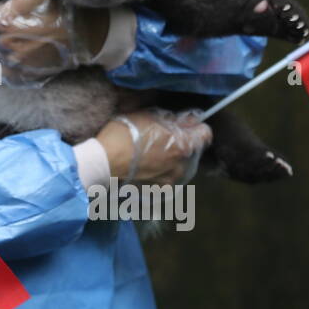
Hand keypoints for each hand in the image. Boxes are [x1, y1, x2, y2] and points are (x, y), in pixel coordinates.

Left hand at [0, 0, 108, 84]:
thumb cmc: (65, 4)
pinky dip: (13, 69)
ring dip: (7, 51)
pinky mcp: (34, 72)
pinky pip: (13, 74)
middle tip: (16, 29)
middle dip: (0, 35)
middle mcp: (13, 40)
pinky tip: (25, 58)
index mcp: (10, 17)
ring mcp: (23, 58)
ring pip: (2, 57)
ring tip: (24, 42)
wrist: (95, 29)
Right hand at [96, 108, 211, 185]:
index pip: (205, 134)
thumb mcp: (148, 116)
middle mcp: (184, 166)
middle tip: (163, 138)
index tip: (184, 125)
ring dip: (173, 159)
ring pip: (182, 166)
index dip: (194, 126)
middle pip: (193, 150)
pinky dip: (162, 172)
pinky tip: (146, 167)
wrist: (104, 164)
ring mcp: (173, 181)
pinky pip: (168, 178)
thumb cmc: (124, 135)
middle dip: (183, 143)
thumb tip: (188, 119)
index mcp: (185, 145)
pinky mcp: (160, 192)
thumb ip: (173, 119)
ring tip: (153, 154)